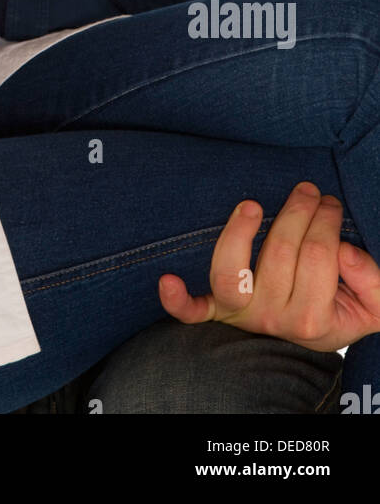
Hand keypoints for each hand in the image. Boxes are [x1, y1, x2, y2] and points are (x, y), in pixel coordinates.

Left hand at [158, 181, 379, 351]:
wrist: (313, 335)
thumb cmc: (342, 309)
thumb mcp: (373, 306)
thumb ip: (371, 281)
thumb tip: (345, 252)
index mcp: (313, 318)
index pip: (319, 255)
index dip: (326, 221)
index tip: (331, 203)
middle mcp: (273, 318)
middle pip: (279, 252)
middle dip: (298, 211)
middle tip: (310, 191)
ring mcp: (241, 314)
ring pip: (231, 272)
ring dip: (238, 231)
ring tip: (254, 204)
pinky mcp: (217, 311)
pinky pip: (193, 312)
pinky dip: (179, 300)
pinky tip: (168, 281)